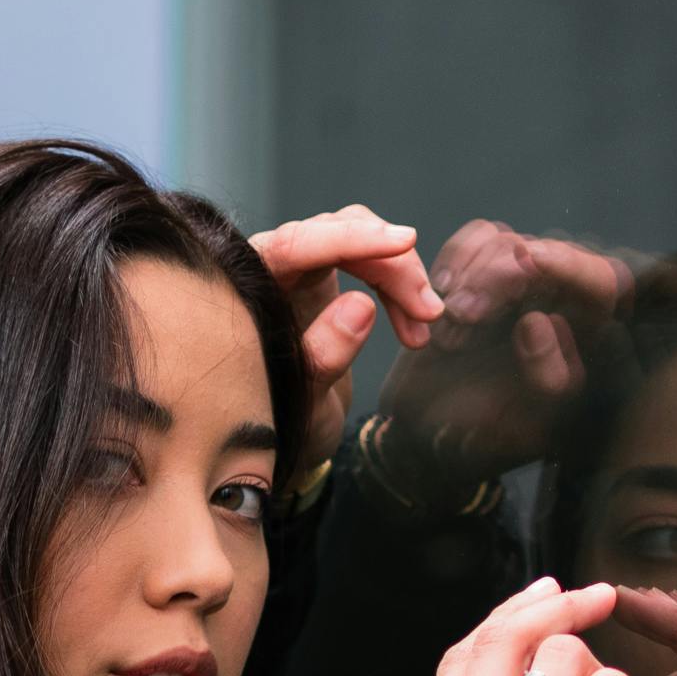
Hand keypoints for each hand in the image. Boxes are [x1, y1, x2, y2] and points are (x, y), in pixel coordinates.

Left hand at [248, 206, 445, 471]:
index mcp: (247, 287)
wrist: (271, 442)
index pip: (299, 244)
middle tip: (429, 311)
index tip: (406, 242)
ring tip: (427, 323)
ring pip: (357, 241)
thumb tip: (362, 304)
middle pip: (336, 232)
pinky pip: (366, 263)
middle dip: (390, 265)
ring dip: (400, 277)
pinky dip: (397, 291)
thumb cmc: (272, 423)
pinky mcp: (318, 279)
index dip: (355, 239)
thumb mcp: (299, 400)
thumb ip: (322, 355)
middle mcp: (269, 267)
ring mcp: (295, 271)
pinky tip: (414, 330)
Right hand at [375, 220, 632, 475]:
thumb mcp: (523, 428)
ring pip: (509, 242)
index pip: (603, 284)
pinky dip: (456, 257)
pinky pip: (480, 237)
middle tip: (462, 318)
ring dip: (471, 277)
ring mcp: (524, 284)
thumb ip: (546, 382)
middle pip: (548, 254)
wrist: (429, 433)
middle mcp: (564, 304)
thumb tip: (539, 321)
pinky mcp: (485, 270)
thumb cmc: (484, 436)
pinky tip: (441, 295)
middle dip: (499, 279)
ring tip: (449, 330)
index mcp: (591, 339)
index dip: (572, 266)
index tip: (529, 263)